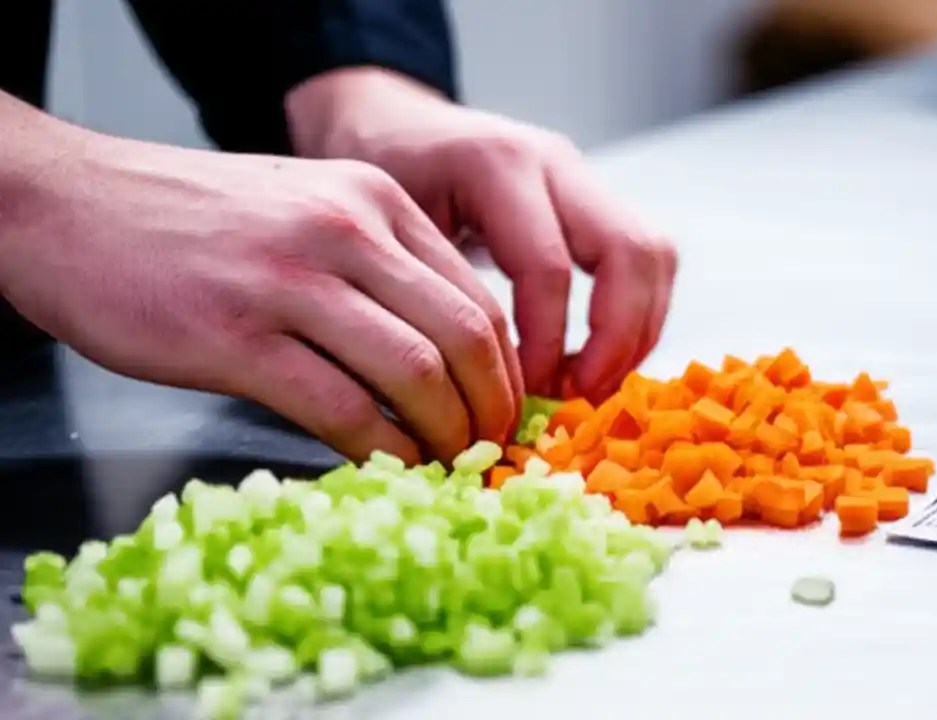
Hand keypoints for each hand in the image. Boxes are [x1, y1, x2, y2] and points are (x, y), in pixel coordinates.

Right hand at [0, 122, 520, 463]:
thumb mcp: (306, 209)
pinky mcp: (237, 336)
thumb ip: (377, 267)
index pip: (477, 296)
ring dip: (445, 435)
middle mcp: (347, 231)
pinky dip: (382, 450)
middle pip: (465, 336)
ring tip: (447, 467)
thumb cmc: (191, 222)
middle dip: (491, 408)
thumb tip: (443, 354)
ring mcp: (292, 282)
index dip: (507, 368)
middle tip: (490, 450)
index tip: (505, 412)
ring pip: (415, 373)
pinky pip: (341, 408)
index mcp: (374, 201)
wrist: (69, 205)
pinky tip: (390, 470)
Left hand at [285, 68, 677, 402]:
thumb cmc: (374, 181)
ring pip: (654, 254)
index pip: (548, 268)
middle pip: (631, 251)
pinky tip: (593, 361)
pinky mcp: (597, 200)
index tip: (521, 396)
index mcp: (496, 165)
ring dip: (637, 330)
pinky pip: (645, 261)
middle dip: (618, 338)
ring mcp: (584, 177)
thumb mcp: (379, 229)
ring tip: (591, 385)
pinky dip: (634, 317)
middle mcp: (554, 162)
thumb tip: (464, 395)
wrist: (387, 126)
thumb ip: (428, 294)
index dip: (546, 345)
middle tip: (581, 395)